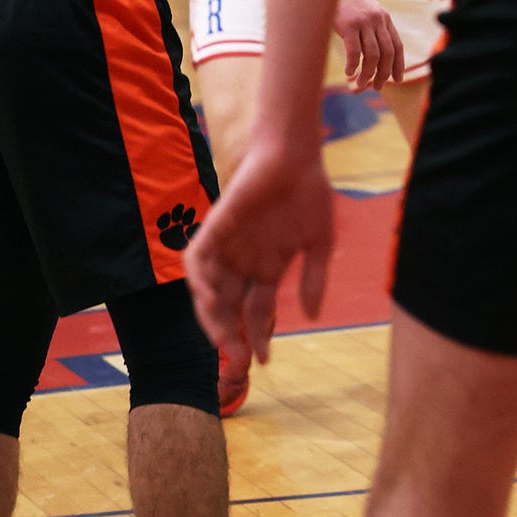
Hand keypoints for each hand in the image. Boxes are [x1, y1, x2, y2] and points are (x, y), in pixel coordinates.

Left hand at [187, 140, 333, 365]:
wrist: (296, 154)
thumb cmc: (310, 191)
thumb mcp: (320, 241)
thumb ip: (315, 278)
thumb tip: (311, 318)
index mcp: (268, 268)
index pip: (256, 313)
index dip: (258, 338)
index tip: (263, 361)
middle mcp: (244, 262)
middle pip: (229, 310)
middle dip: (232, 338)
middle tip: (240, 361)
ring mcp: (228, 247)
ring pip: (210, 292)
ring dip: (213, 318)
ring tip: (224, 340)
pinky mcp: (215, 228)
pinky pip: (196, 260)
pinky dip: (199, 281)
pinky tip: (211, 298)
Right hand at [333, 0, 403, 92]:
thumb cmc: (345, 3)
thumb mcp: (365, 12)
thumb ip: (373, 29)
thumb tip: (377, 57)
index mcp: (384, 17)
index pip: (397, 45)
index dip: (399, 64)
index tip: (398, 80)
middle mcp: (378, 19)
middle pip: (387, 53)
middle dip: (384, 73)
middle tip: (376, 87)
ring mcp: (364, 21)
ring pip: (373, 55)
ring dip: (367, 73)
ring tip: (360, 83)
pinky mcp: (349, 24)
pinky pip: (354, 52)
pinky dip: (353, 65)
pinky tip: (349, 72)